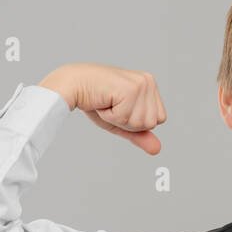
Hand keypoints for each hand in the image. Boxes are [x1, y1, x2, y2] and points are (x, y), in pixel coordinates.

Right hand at [40, 63, 166, 154]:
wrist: (72, 85)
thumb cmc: (95, 102)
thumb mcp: (121, 122)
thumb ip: (140, 134)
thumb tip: (157, 149)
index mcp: (150, 86)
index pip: (159, 120)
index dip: (136, 122)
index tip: (119, 107)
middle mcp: (149, 82)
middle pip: (151, 123)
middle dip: (128, 122)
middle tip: (112, 105)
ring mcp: (141, 84)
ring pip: (140, 123)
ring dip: (119, 119)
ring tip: (108, 103)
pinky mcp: (130, 89)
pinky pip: (126, 118)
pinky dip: (111, 116)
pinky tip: (103, 101)